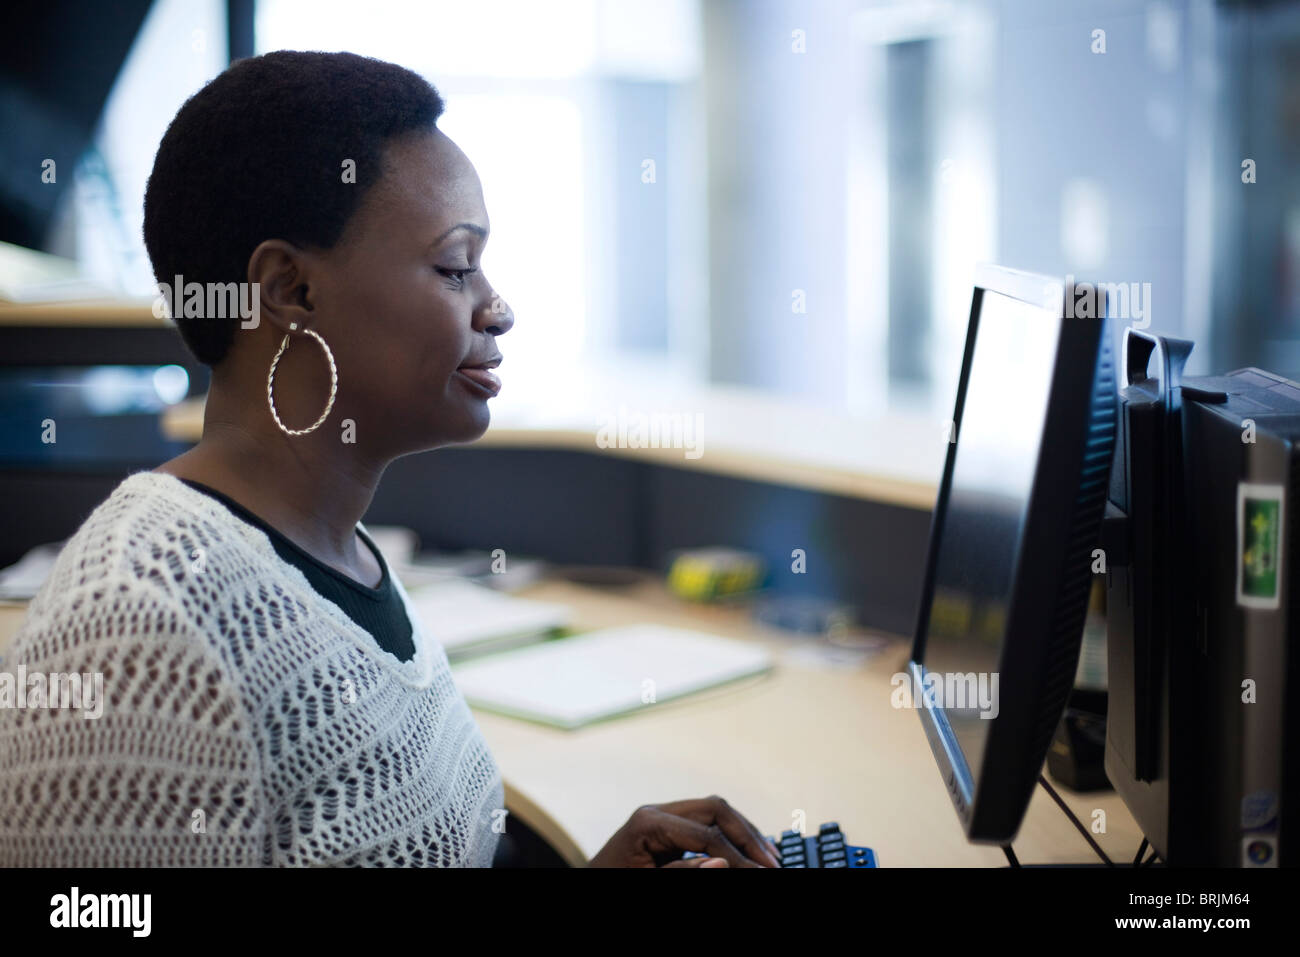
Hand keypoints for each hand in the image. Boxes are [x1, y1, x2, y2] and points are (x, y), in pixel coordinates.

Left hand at [588, 795, 781, 867]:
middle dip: (747, 836)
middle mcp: (655, 811)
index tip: (761, 873)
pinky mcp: (666, 827)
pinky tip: (745, 851)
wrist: (589, 883)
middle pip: (715, 809)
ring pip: (714, 811)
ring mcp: (661, 815)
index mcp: (648, 822)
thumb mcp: (646, 883)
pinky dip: (728, 835)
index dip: (738, 857)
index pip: (706, 835)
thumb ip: (684, 874)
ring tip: (768, 857)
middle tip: (772, 863)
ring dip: (742, 832)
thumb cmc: (612, 882)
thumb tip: (724, 862)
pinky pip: (705, 822)